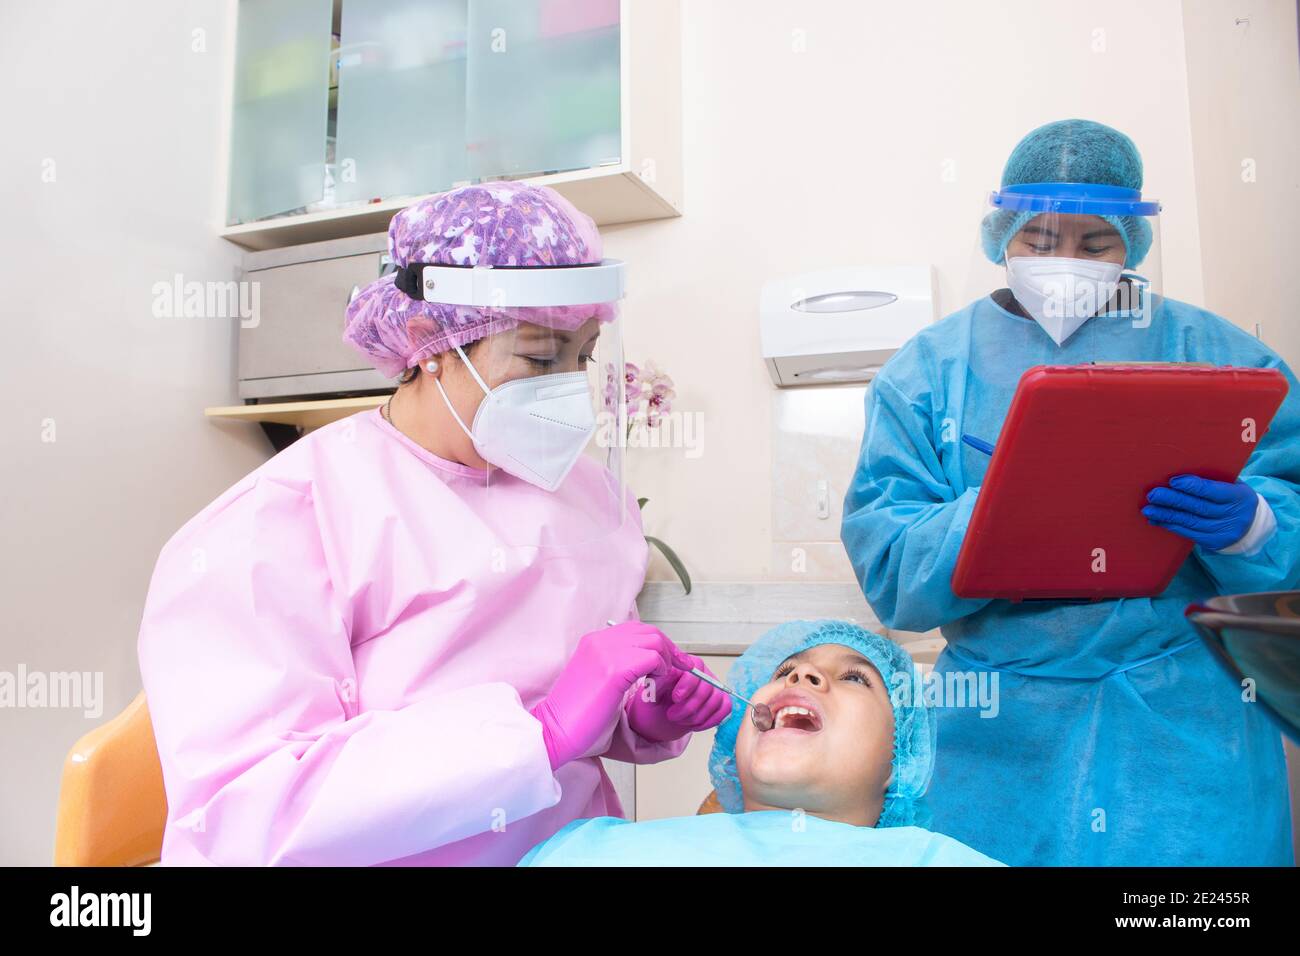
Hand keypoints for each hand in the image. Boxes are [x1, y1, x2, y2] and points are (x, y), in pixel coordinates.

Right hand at [529, 622, 675, 770]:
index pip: (636, 629)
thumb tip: (648, 661)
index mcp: (594, 641)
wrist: (555, 730)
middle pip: (650, 632)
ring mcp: (606, 652)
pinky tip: (652, 688)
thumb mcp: (596, 679)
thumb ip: (616, 664)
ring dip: (665, 662)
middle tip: (678, 670)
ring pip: (655, 642)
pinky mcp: (614, 670)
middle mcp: (600, 640)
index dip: (658, 644)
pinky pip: (652, 659)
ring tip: (659, 682)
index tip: (670, 661)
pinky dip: (660, 672)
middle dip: (669, 650)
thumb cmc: (576, 713)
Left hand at [626, 651, 732, 742]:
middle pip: (707, 687)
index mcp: (685, 664)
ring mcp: (714, 687)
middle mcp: (703, 673)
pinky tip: (695, 726)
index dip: (688, 684)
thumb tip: (668, 672)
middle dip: (689, 707)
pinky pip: (725, 708)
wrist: (659, 717)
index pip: (697, 666)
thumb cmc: (656, 701)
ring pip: (716, 699)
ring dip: (697, 716)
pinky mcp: (721, 702)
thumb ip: (659, 680)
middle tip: (672, 716)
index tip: (675, 698)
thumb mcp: (651, 691)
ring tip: (680, 721)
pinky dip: (710, 720)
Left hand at [1142, 475, 1257, 551]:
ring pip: (1190, 521)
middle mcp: (1232, 515)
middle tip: (1153, 495)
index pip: (1213, 491)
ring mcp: (1223, 530)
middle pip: (1198, 507)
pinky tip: (1157, 520)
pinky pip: (1188, 533)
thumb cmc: (1233, 497)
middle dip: (1173, 500)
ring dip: (1166, 515)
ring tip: (1148, 510)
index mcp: (1239, 496)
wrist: (1251, 524)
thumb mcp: (1232, 485)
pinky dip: (1170, 526)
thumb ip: (1213, 479)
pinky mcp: (1213, 541)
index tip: (1173, 481)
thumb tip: (1180, 472)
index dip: (1193, 486)